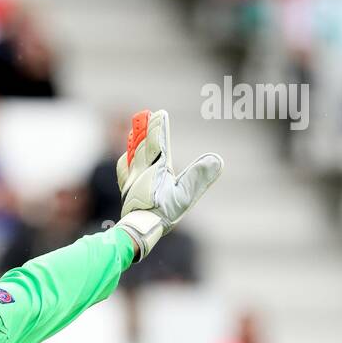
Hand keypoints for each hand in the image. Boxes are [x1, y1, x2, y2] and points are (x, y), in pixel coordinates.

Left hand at [116, 109, 222, 258]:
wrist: (139, 229)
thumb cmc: (163, 213)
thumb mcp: (184, 195)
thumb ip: (199, 177)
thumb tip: (217, 160)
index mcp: (159, 168)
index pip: (159, 143)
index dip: (159, 127)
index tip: (159, 113)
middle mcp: (143, 170)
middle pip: (144, 145)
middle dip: (145, 129)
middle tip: (143, 115)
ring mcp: (133, 180)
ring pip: (132, 155)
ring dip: (134, 141)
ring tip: (134, 130)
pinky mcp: (127, 192)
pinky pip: (124, 171)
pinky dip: (126, 161)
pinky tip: (126, 158)